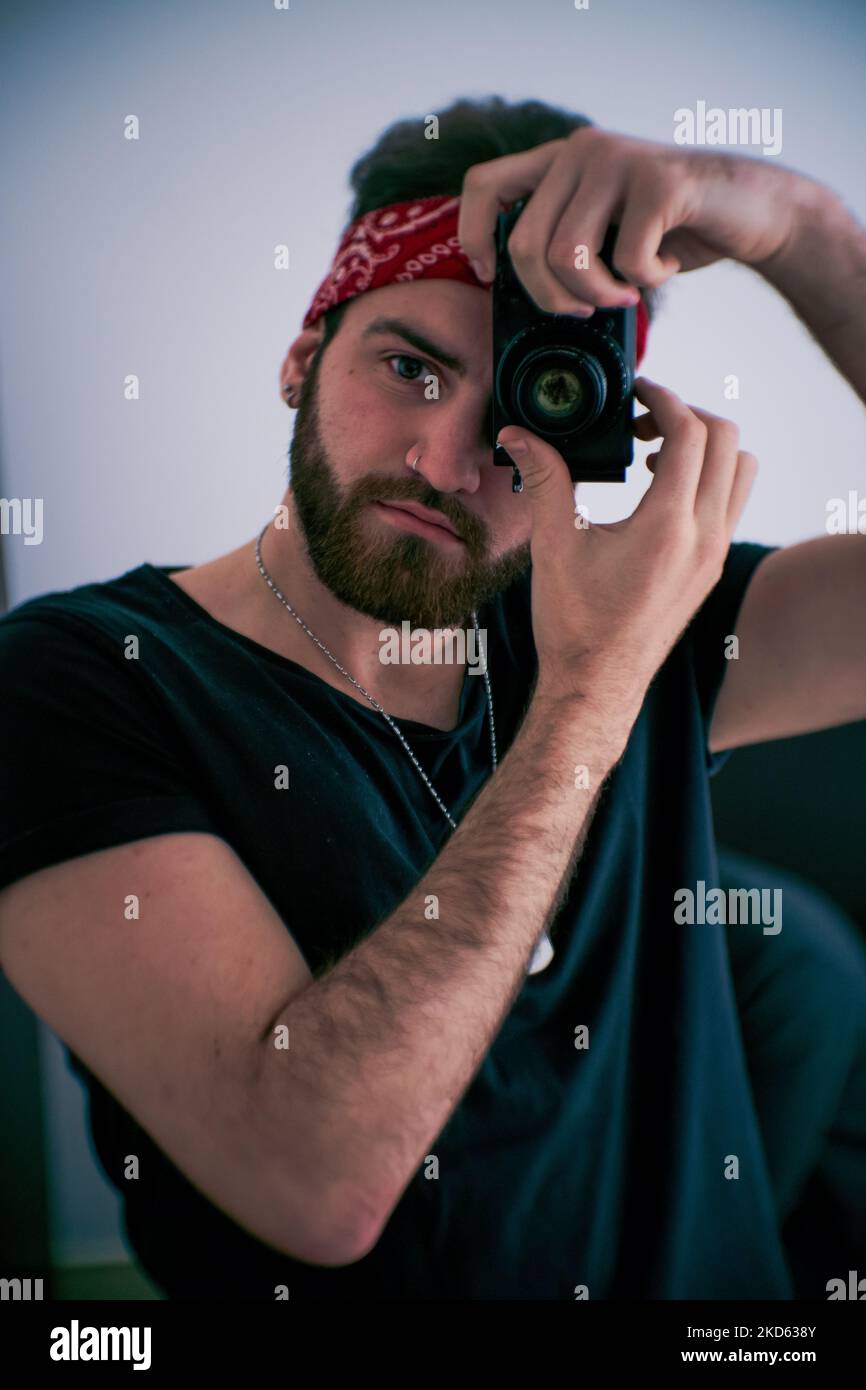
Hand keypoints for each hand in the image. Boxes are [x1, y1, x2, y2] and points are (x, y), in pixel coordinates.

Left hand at [458, 126, 806, 313]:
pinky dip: (646, 281)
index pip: (483, 185)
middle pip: (522, 244)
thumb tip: (507, 287)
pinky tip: (665, 267)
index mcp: (560, 161)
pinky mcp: (658, 181)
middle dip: (551, 297)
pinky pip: (625, 259)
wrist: (753, 210)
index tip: (493, 277)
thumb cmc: (672, 231)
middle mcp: (581, 150)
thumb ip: (559, 238)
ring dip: (596, 296)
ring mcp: (618, 160)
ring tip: (625, 292)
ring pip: (565, 256)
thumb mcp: (603, 232)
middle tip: (587, 308)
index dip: (474, 237)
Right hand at [498, 378, 757, 712]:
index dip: (663, 398)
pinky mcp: (711, 568)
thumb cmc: (575, 623)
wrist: (597, 684)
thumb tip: (516, 436)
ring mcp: (715, 554)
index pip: (691, 433)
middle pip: (727, 442)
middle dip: (687, 416)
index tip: (635, 392)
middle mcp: (705, 536)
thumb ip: (542, 480)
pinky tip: (658, 493)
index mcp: (669, 525)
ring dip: (706, 448)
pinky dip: (707, 480)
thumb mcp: (553, 545)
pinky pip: (729, 504)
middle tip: (642, 421)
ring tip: (654, 454)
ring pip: (740, 472)